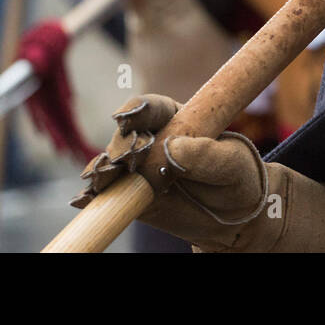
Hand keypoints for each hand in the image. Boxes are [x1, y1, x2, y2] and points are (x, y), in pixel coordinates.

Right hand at [72, 94, 324, 251]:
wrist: (234, 217)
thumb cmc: (237, 178)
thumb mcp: (232, 163)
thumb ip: (208, 155)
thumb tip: (174, 148)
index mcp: (175, 119)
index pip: (150, 108)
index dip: (137, 109)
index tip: (130, 116)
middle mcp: (150, 140)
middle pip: (125, 135)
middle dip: (120, 144)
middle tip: (122, 157)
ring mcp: (136, 169)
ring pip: (112, 165)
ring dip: (104, 171)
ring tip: (102, 179)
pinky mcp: (128, 197)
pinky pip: (108, 195)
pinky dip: (95, 197)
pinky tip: (86, 199)